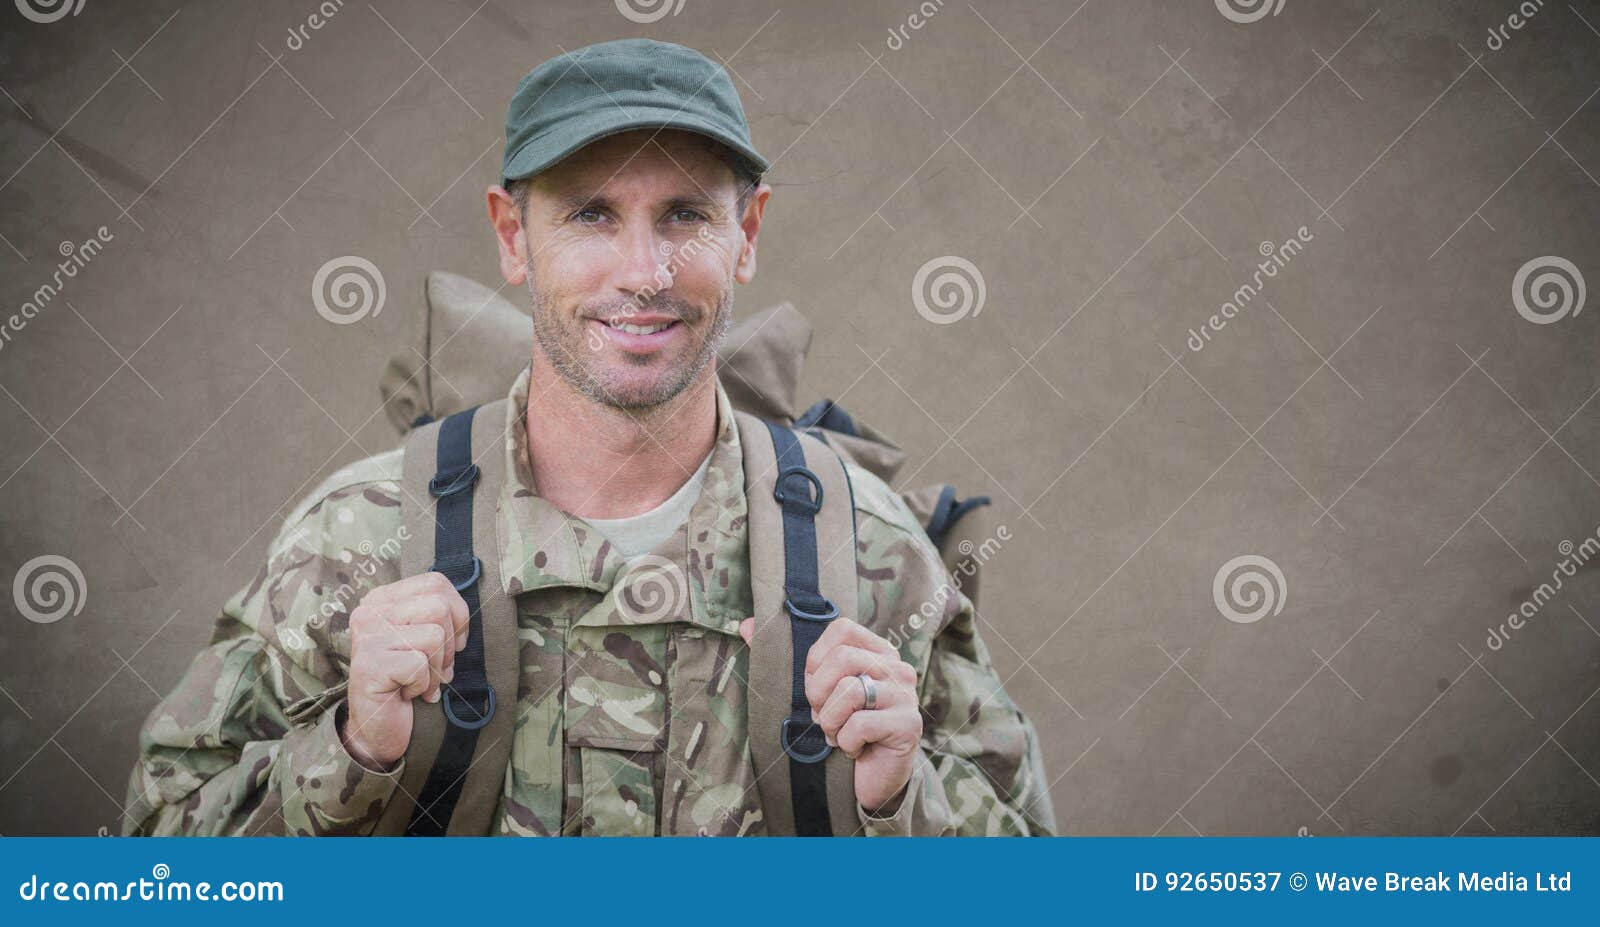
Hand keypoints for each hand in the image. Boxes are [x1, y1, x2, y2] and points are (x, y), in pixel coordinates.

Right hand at [341, 573, 469, 770]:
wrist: (377, 728)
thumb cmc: (406, 681)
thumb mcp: (422, 640)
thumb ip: (437, 616)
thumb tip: (465, 611)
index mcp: (383, 599)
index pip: (436, 583)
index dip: (458, 614)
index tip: (452, 643)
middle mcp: (370, 612)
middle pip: (439, 606)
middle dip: (449, 645)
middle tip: (437, 669)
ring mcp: (367, 637)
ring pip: (434, 635)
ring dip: (437, 667)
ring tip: (422, 682)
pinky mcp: (370, 664)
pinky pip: (420, 665)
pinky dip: (423, 685)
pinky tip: (407, 694)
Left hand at [740, 616, 921, 813]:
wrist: (871, 777)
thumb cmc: (841, 727)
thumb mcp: (814, 691)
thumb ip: (782, 658)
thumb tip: (744, 625)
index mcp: (877, 652)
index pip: (842, 629)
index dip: (817, 659)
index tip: (817, 687)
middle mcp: (896, 667)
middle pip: (842, 658)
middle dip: (819, 694)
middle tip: (824, 717)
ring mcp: (905, 695)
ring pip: (849, 691)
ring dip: (831, 722)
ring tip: (839, 734)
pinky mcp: (909, 724)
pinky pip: (859, 724)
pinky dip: (847, 743)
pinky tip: (855, 749)